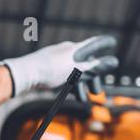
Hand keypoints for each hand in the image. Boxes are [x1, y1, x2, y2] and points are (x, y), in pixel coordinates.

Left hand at [1, 35, 117, 95]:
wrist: (25, 73)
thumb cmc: (52, 70)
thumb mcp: (77, 69)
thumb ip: (96, 66)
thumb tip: (114, 61)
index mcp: (74, 48)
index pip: (93, 44)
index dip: (103, 43)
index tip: (112, 41)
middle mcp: (66, 51)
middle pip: (85, 63)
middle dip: (92, 78)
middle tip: (96, 92)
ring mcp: (56, 59)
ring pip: (73, 72)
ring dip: (80, 85)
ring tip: (81, 98)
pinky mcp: (47, 68)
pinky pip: (62, 75)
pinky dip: (68, 84)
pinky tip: (66, 92)